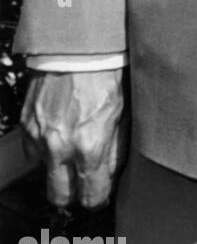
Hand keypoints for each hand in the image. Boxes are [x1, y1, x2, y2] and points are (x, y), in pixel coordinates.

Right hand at [21, 70, 126, 209]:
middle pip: (59, 196)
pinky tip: (60, 132)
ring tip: (73, 147)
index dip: (97, 197)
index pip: (90, 196)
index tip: (100, 192)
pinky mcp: (27, 125)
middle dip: (72, 193)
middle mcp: (61, 147)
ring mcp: (40, 137)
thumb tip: (110, 175)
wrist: (78, 46)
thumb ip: (116, 150)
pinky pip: (33, 151)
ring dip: (58, 167)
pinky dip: (45, 149)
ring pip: (44, 173)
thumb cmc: (106, 74)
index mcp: (90, 145)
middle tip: (84, 180)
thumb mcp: (123, 114)